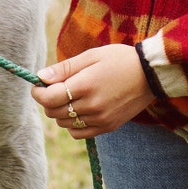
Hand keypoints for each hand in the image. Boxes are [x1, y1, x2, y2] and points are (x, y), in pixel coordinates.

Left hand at [32, 45, 156, 138]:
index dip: (38, 92)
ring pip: (65, 123)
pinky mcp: (108, 127)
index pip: (50, 98)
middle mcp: (92, 106)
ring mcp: (100, 119)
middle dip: (48, 100)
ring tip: (68, 97)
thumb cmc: (119, 59)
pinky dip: (72, 124)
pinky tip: (78, 110)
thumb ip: (65, 68)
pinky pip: (79, 133)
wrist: (150, 75)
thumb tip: (41, 77)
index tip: (38, 85)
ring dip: (60, 112)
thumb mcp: (91, 55)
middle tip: (54, 88)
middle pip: (55, 112)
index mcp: (86, 85)